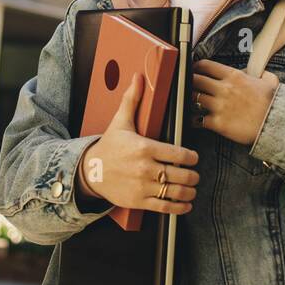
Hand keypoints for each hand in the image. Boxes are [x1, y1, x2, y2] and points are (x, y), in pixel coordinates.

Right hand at [78, 73, 199, 214]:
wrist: (90, 171)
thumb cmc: (109, 146)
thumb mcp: (120, 122)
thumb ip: (133, 100)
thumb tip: (139, 77)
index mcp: (144, 147)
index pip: (179, 154)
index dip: (192, 157)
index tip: (194, 158)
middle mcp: (145, 168)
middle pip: (182, 175)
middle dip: (193, 176)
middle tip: (195, 174)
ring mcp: (142, 187)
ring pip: (176, 192)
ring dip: (189, 192)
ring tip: (192, 189)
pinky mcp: (138, 201)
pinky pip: (165, 207)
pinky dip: (179, 207)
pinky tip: (185, 204)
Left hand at [191, 60, 280, 145]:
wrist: (275, 125)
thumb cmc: (273, 104)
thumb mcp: (270, 81)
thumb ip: (260, 73)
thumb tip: (254, 72)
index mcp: (234, 76)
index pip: (206, 65)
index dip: (197, 67)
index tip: (194, 69)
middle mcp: (224, 88)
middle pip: (195, 80)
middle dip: (190, 81)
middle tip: (189, 85)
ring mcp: (219, 106)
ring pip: (194, 98)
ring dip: (191, 99)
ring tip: (190, 102)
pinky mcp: (218, 123)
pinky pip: (198, 119)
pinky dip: (194, 120)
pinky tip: (194, 119)